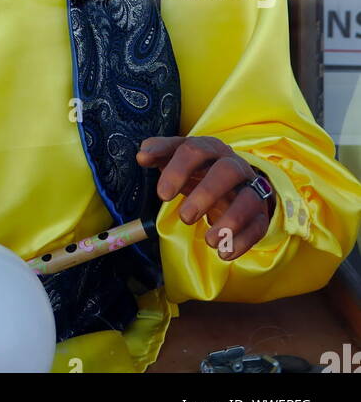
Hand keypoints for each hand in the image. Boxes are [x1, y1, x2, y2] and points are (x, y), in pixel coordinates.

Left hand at [136, 135, 274, 261]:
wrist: (234, 183)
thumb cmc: (200, 169)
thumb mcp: (179, 158)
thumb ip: (160, 153)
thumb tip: (141, 155)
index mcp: (211, 148)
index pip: (196, 149)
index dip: (178, 170)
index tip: (162, 195)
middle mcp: (234, 165)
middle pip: (226, 171)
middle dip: (206, 194)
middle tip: (185, 217)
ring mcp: (250, 189)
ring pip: (248, 200)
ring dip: (230, 222)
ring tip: (209, 241)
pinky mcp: (259, 214)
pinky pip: (258, 226)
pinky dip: (242, 242)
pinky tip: (224, 254)